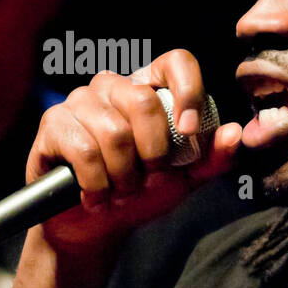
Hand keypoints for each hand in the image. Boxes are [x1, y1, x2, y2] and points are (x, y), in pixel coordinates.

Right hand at [25, 49, 243, 264]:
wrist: (92, 226)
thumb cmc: (139, 193)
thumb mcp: (182, 180)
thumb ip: (211, 159)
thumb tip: (234, 133)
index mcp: (149, 89)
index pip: (176, 61)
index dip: (188, 91)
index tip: (189, 132)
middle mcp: (113, 85)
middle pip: (144, 101)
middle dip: (153, 154)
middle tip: (147, 181)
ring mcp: (79, 101)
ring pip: (114, 132)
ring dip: (123, 177)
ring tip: (119, 192)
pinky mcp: (53, 123)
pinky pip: (83, 150)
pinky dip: (96, 185)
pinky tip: (94, 198)